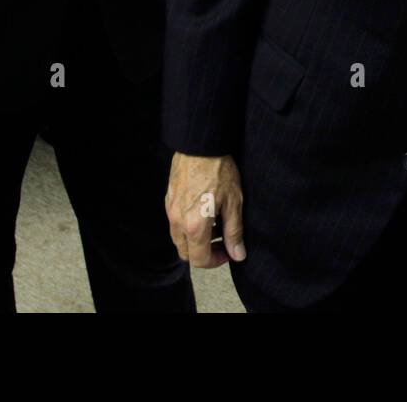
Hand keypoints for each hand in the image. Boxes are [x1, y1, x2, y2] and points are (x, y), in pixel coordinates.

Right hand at [165, 152, 244, 267]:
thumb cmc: (219, 170)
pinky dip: (187, 225)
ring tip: (214, 223)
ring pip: (178, 238)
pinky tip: (203, 210)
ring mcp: (170, 209)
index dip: (216, 262)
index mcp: (194, 226)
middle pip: (186, 253)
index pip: (200, 260)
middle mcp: (177, 221)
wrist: (201, 144)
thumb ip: (234, 232)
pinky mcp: (169, 198)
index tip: (228, 252)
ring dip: (195, 239)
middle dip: (204, 252)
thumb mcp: (234, 202)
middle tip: (221, 240)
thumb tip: (238, 254)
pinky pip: (175, 221)